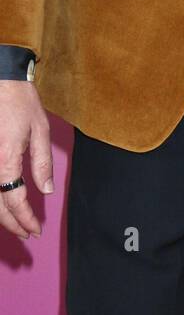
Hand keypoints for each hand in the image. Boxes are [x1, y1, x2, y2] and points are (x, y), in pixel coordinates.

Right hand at [0, 79, 53, 239]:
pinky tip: (3, 204)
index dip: (25, 219)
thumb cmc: (20, 102)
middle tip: (27, 234)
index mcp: (4, 161)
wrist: (0, 81)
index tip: (35, 230)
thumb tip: (47, 190)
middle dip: (12, 224)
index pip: (15, 201)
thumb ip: (42, 163)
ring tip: (17, 225)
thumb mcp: (40, 130)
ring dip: (1, 216)